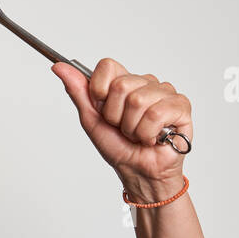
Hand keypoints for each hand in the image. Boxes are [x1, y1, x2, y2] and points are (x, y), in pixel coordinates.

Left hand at [52, 58, 190, 187]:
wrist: (138, 172)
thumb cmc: (118, 147)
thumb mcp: (91, 119)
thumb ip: (78, 91)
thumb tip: (58, 67)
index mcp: (123, 82)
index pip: (108, 65)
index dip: (99, 89)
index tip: (102, 106)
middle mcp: (144, 83)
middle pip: (121, 85)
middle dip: (116, 115)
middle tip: (123, 128)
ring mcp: (164, 92)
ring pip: (138, 100)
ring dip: (132, 128)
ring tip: (138, 134)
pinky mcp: (180, 105)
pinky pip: (157, 113)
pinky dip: (148, 133)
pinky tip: (154, 137)